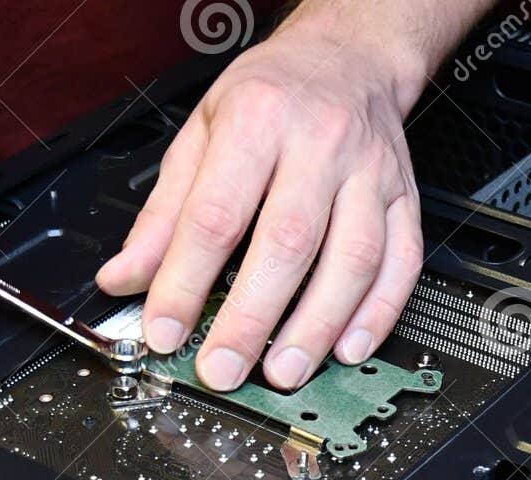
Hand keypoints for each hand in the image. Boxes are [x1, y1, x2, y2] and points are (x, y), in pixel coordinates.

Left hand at [94, 10, 434, 391]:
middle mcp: (319, 144)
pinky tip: (348, 348)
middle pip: (287, 242)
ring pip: (352, 259)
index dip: (185, 282)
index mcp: (258, 121)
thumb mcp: (201, 135)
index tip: (165, 330)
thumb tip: (126, 278)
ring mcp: (370, 173)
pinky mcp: (404, 199)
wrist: (348, 57)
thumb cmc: (272, 96)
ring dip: (317, 326)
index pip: (215, 214)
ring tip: (285, 372)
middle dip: (252, 318)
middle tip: (224, 369)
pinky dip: (376, 314)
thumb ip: (163, 213)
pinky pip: (400, 264)